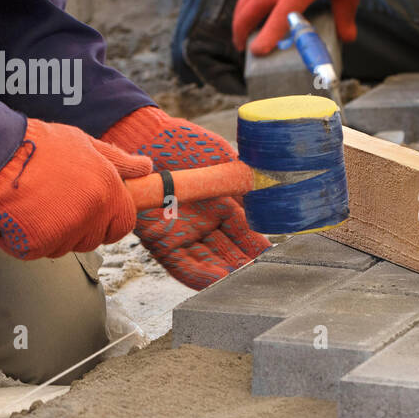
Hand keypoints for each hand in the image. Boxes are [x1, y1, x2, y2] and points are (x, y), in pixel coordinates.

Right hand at [0, 118, 152, 258]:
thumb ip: (117, 160)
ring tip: (31, 204)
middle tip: (52, 204)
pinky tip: (13, 215)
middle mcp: (92, 213)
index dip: (107, 221)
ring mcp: (64, 230)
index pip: (123, 224)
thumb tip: (146, 167)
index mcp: (108, 190)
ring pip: (63, 247)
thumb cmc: (37, 144)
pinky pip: (33, 251)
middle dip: (76, 228)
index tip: (89, 213)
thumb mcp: (84, 143)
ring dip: (48, 234)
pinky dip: (20, 240)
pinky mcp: (35, 243)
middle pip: (93, 239)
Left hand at [101, 107, 270, 289]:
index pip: (241, 231)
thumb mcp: (224, 161)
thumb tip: (264, 205)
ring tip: (245, 282)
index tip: (270, 255)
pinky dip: (200, 275)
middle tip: (263, 275)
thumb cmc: (184, 143)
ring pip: (207, 260)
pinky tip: (220, 280)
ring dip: (225, 273)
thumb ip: (243, 185)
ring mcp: (180, 231)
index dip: (254, 244)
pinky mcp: (160, 240)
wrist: (148, 136)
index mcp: (216, 203)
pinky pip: (182, 264)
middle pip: (226, 250)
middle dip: (243, 263)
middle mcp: (199, 221)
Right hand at [231, 0, 366, 55]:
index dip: (267, 38)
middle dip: (241, 30)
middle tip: (241, 47)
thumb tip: (347, 37)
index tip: (257, 52)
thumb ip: (345, 14)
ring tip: (240, 29)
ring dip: (240, 14)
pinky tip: (248, 3)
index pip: (277, 20)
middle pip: (249, 9)